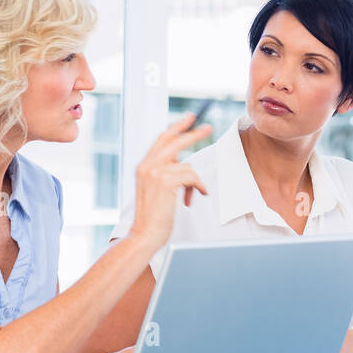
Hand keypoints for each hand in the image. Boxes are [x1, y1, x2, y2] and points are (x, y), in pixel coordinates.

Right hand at [127, 114, 212, 250]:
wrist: (144, 233)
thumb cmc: (153, 216)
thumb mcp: (155, 189)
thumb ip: (165, 173)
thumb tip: (184, 164)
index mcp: (144, 166)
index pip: (161, 140)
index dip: (176, 128)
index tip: (189, 119)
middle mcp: (147, 166)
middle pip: (175, 141)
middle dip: (194, 133)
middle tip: (208, 127)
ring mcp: (155, 172)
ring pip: (187, 165)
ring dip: (194, 181)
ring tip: (193, 194)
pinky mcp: (166, 181)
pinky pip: (192, 177)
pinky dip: (197, 187)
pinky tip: (194, 198)